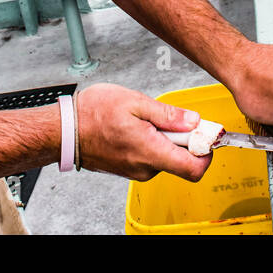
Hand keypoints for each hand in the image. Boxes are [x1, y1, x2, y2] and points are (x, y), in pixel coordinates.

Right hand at [75, 83, 212, 182]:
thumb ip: (168, 114)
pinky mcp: (130, 169)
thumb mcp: (134, 102)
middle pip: (183, 160)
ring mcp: (138, 171)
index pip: (195, 168)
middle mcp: (146, 168)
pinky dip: (152, 142)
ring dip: (165, 138)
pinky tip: (136, 127)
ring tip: (143, 119)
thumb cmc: (93, 114)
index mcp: (151, 152)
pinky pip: (152, 157)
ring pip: (167, 156)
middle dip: (184, 138)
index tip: (205, 133)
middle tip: (167, 117)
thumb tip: (194, 122)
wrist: (65, 130)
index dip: (207, 151)